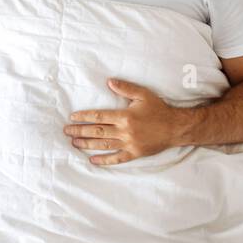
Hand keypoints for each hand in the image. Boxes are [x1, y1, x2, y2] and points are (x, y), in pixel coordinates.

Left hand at [64, 78, 184, 165]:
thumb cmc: (159, 109)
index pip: (99, 117)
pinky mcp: (134, 153)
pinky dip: (104, 160)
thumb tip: (109, 82)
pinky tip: (92, 160)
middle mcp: (125, 131)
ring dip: (87, 144)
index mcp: (125, 116)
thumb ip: (125, 88)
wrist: (175, 128)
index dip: (84, 117)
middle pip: (97, 131)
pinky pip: (117, 159)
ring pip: (104, 145)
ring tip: (74, 143)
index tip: (73, 117)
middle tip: (67, 131)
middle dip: (80, 131)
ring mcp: (129, 144)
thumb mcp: (143, 94)